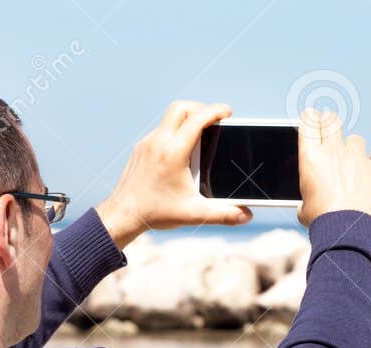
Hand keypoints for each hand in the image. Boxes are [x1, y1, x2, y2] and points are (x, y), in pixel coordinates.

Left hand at [96, 101, 251, 246]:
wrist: (123, 215)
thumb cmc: (156, 213)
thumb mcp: (194, 214)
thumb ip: (224, 214)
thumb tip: (247, 215)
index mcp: (173, 153)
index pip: (196, 120)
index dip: (214, 111)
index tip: (227, 111)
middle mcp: (158, 143)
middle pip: (181, 108)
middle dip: (200, 108)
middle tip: (215, 119)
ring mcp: (147, 143)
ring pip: (169, 117)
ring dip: (187, 119)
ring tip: (202, 134)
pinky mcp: (141, 148)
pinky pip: (161, 130)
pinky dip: (176, 131)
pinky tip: (184, 150)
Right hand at [296, 109, 370, 225]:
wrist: (345, 231)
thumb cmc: (321, 220)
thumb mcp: (303, 205)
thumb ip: (308, 193)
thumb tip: (308, 202)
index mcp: (310, 156)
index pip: (309, 119)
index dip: (311, 119)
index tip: (313, 124)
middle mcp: (333, 151)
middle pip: (331, 120)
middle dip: (330, 125)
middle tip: (331, 138)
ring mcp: (356, 158)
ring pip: (356, 139)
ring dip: (354, 149)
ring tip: (353, 168)